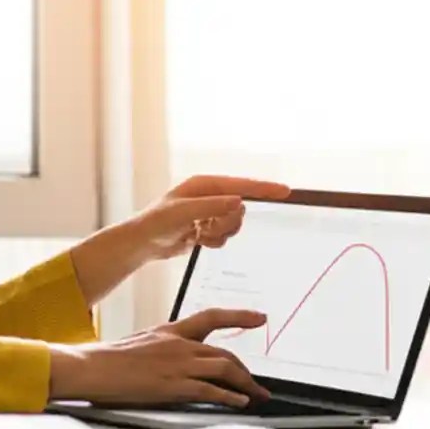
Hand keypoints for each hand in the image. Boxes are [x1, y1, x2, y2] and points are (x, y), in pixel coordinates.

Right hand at [47, 308, 270, 406]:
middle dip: (246, 369)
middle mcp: (179, 344)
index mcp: (170, 331)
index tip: (259, 317)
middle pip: (225, 351)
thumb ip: (161, 349)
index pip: (211, 317)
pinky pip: (212, 390)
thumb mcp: (139, 344)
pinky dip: (230, 396)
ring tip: (256, 396)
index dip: (239, 316)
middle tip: (256, 382)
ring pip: (225, 367)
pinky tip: (239, 402)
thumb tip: (173, 360)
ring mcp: (178, 364)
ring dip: (246, 383)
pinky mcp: (174, 385)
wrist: (91, 367)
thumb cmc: (107, 359)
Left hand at [133, 175, 290, 259]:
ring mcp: (209, 212)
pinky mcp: (207, 228)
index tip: (286, 191)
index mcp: (205, 184)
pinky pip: (225, 237)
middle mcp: (210, 195)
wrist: (143, 243)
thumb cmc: (157, 222)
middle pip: (240, 209)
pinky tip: (197, 240)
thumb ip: (212, 207)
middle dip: (227, 222)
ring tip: (199, 233)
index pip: (241, 185)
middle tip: (205, 226)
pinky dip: (214, 241)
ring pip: (234, 225)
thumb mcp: (183, 212)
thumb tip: (240, 201)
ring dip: (220, 233)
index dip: (264, 188)